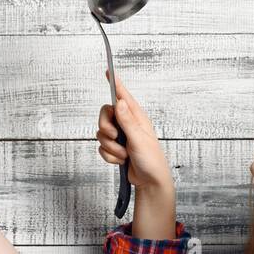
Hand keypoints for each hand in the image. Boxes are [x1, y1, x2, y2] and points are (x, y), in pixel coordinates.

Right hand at [96, 70, 172, 190]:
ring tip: (124, 154)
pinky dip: (110, 156)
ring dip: (110, 147)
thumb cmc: (151, 160)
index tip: (108, 71)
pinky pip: (102, 148)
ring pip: (101, 134)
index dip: (115, 84)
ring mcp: (121, 137)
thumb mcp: (139, 139)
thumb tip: (119, 102)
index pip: (123, 96)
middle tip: (114, 136)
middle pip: (105, 115)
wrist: (150, 182)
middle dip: (106, 128)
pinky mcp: (115, 149)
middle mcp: (127, 124)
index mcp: (136, 117)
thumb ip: (127, 121)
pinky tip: (121, 160)